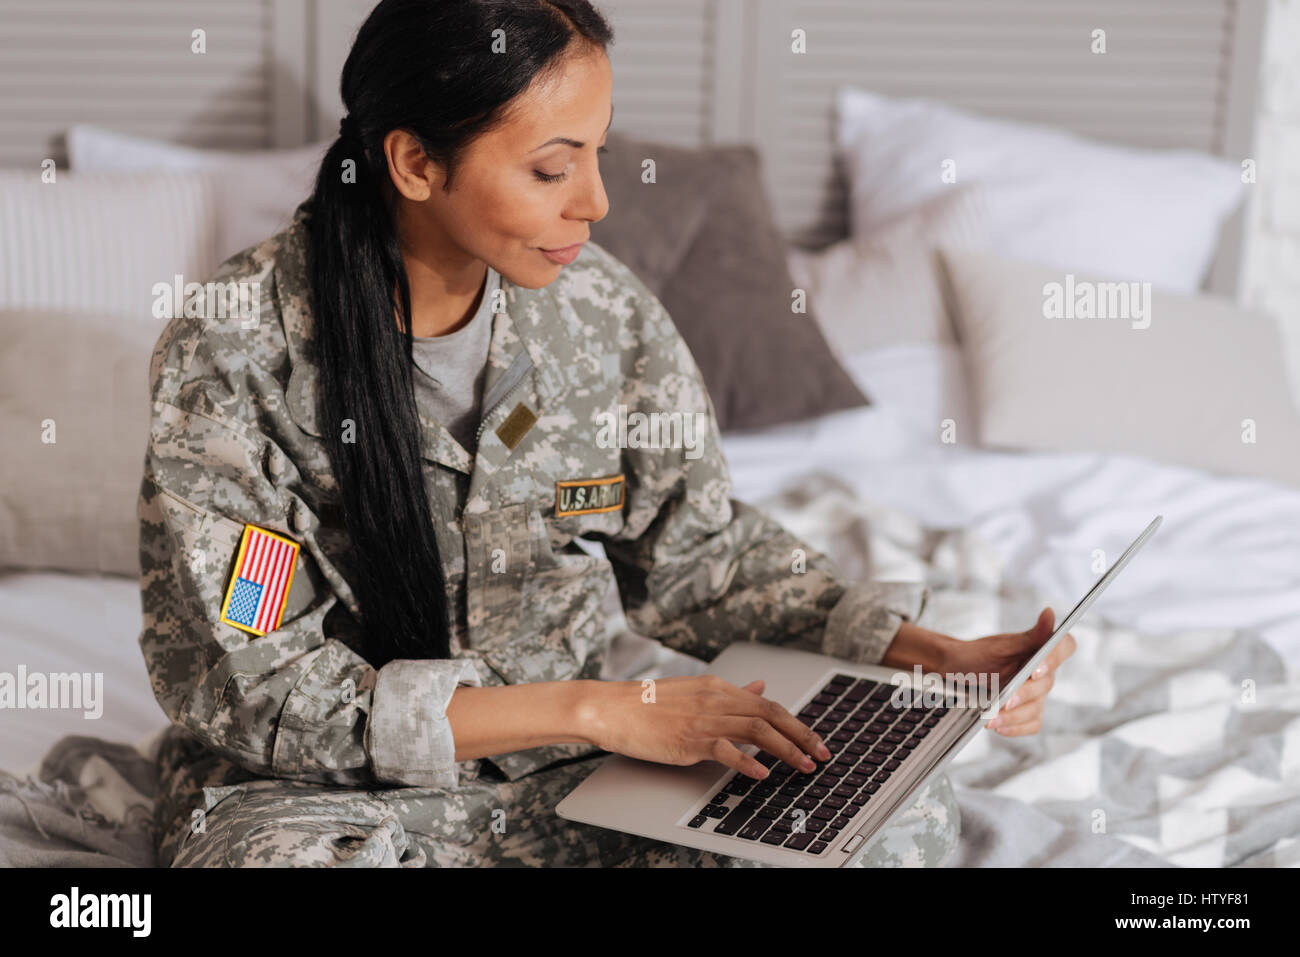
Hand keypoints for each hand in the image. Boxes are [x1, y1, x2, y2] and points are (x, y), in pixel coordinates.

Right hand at [578, 675, 831, 779]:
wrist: (612, 708)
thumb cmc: (649, 704)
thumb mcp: (695, 692)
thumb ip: (730, 692)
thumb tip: (760, 685)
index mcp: (718, 687)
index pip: (768, 703)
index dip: (797, 723)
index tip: (815, 740)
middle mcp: (715, 699)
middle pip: (770, 714)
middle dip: (802, 735)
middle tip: (823, 754)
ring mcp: (703, 719)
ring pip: (756, 730)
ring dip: (786, 749)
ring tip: (804, 766)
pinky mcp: (689, 739)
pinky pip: (725, 749)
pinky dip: (747, 762)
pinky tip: (762, 773)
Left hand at [938, 606, 1075, 736]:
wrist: (954, 673)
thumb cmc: (977, 655)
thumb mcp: (999, 646)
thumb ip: (1028, 636)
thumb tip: (1050, 613)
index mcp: (1038, 649)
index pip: (1065, 646)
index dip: (1056, 658)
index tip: (1035, 670)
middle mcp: (1041, 672)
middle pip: (1047, 684)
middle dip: (1025, 694)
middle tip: (1004, 701)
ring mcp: (1035, 694)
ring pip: (1036, 709)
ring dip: (1014, 716)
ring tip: (991, 718)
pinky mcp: (1026, 712)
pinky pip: (1030, 724)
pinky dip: (1014, 727)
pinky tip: (997, 726)